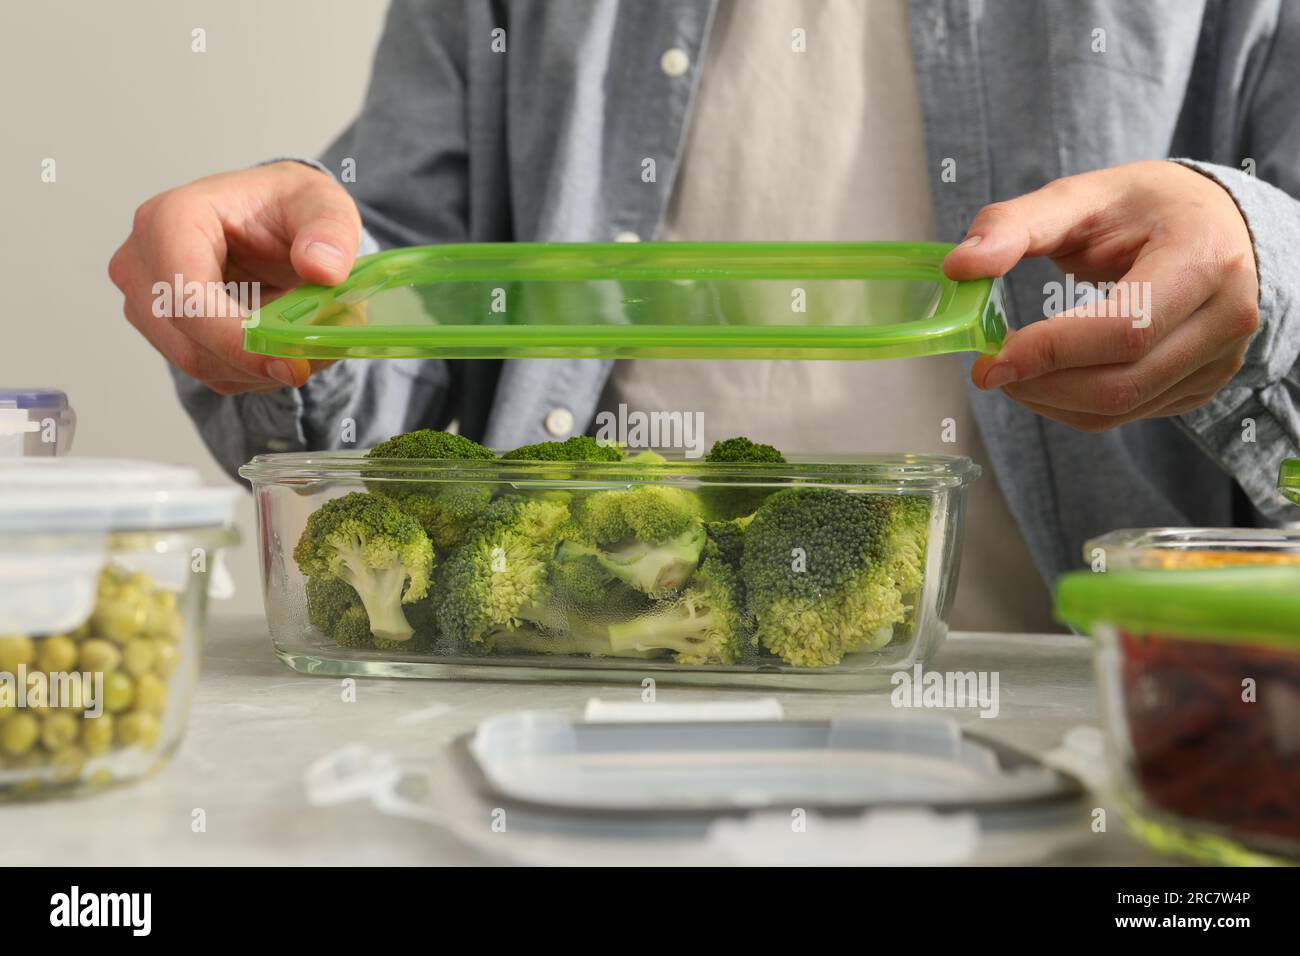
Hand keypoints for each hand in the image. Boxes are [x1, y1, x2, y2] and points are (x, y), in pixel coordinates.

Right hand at [108, 161, 360, 394]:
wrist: (274, 220)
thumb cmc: (287, 205)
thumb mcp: (324, 204)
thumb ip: (330, 232)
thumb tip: (322, 269)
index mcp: (171, 220)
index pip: (186, 295)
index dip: (234, 338)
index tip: (289, 361)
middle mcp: (144, 262)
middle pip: (189, 342)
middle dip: (257, 360)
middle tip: (313, 359)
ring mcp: (147, 302)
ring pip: (201, 364)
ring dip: (261, 367)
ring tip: (307, 342)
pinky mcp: (165, 333)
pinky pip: (212, 372)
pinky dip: (256, 370)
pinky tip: (282, 344)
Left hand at [943, 160, 1258, 431]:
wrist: (1213, 224)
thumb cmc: (1146, 207)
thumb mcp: (1081, 196)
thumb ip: (1015, 225)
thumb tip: (958, 266)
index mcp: (1204, 259)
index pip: (1125, 328)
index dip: (1052, 351)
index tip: (990, 359)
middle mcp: (1226, 317)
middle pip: (1120, 383)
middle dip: (1040, 383)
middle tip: (989, 368)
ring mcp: (1220, 360)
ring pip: (1120, 409)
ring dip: (1049, 401)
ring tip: (1011, 370)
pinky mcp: (1202, 386)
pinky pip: (1127, 415)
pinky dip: (1072, 406)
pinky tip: (1047, 378)